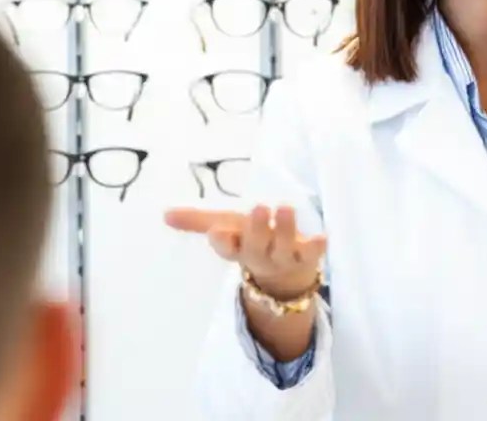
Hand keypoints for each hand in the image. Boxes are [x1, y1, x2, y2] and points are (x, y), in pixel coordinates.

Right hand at [165, 205, 326, 298]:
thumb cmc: (251, 242)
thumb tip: (165, 215)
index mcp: (236, 249)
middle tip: (258, 208)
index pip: (225, 248)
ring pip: (282, 247)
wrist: (285, 278)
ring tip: (284, 209)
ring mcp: (283, 258)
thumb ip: (197, 222)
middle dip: (256, 229)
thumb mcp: (225, 229)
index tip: (218, 231)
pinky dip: (316, 247)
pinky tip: (321, 237)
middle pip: (255, 246)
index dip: (222, 241)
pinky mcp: (306, 258)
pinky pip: (311, 254)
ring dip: (283, 229)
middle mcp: (258, 255)